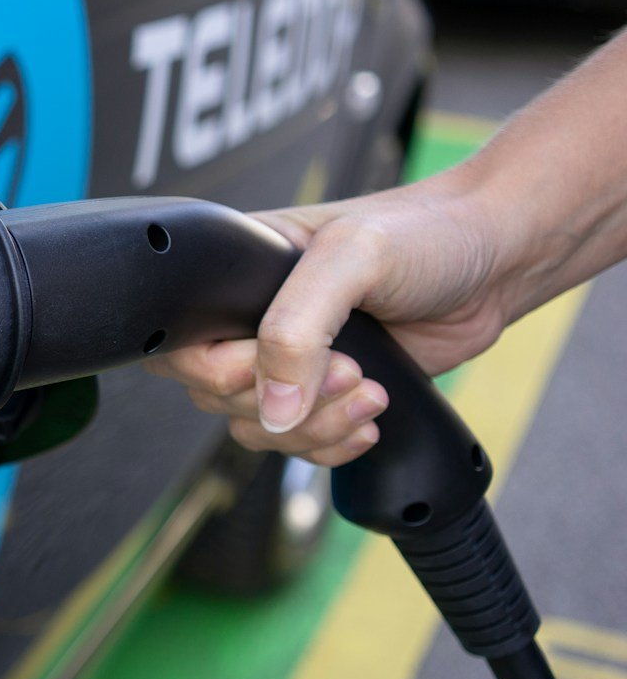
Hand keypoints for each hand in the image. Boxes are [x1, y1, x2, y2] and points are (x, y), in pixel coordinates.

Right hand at [144, 174, 513, 464]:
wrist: (497, 260)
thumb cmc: (426, 233)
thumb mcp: (352, 258)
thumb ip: (298, 330)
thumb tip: (272, 408)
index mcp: (235, 273)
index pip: (181, 342)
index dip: (218, 368)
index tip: (274, 361)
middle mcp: (251, 320)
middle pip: (215, 396)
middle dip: (284, 400)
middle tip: (349, 369)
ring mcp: (288, 361)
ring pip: (257, 429)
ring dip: (315, 427)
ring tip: (370, 392)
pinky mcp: (325, 394)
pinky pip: (296, 444)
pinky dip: (331, 445)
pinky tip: (369, 418)